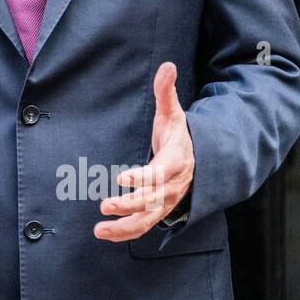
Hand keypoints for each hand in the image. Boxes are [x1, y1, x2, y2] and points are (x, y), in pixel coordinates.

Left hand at [95, 62, 194, 241]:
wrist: (199, 160)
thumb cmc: (178, 135)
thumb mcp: (173, 113)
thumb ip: (166, 92)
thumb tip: (167, 65)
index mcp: (176, 160)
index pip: (161, 171)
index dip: (144, 177)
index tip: (123, 178)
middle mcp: (173, 185)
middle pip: (153, 199)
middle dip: (130, 204)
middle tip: (105, 205)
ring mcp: (167, 202)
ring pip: (148, 219)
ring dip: (124, 227)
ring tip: (99, 229)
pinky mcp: (159, 211)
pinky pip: (143, 226)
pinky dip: (125, 233)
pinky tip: (104, 233)